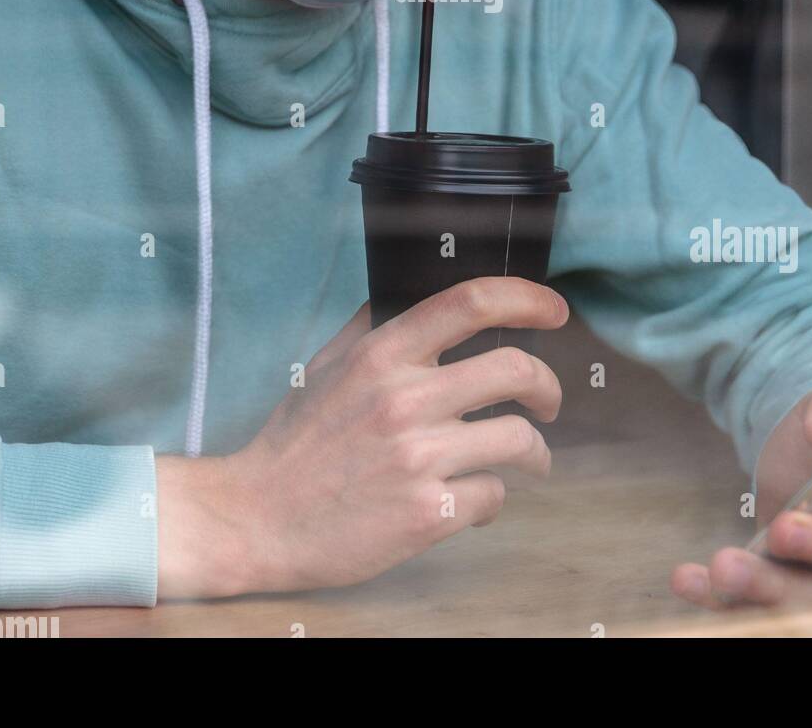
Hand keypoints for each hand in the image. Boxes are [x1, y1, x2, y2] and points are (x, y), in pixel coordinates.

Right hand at [158, 277, 567, 598]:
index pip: (470, 302)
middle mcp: (405, 399)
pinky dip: (493, 498)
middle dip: (549, 385)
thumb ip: (374, 327)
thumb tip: (413, 292)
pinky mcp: (429, 514)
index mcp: (383, 355)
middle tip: (548, 400)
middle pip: (517, 369)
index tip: (554, 309)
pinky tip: (475, 502)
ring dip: (535, 449)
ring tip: (529, 457)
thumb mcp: (327, 366)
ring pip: (519, 438)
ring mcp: (419, 458)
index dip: (527, 298)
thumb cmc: (295, 442)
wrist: (257, 518)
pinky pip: (494, 495)